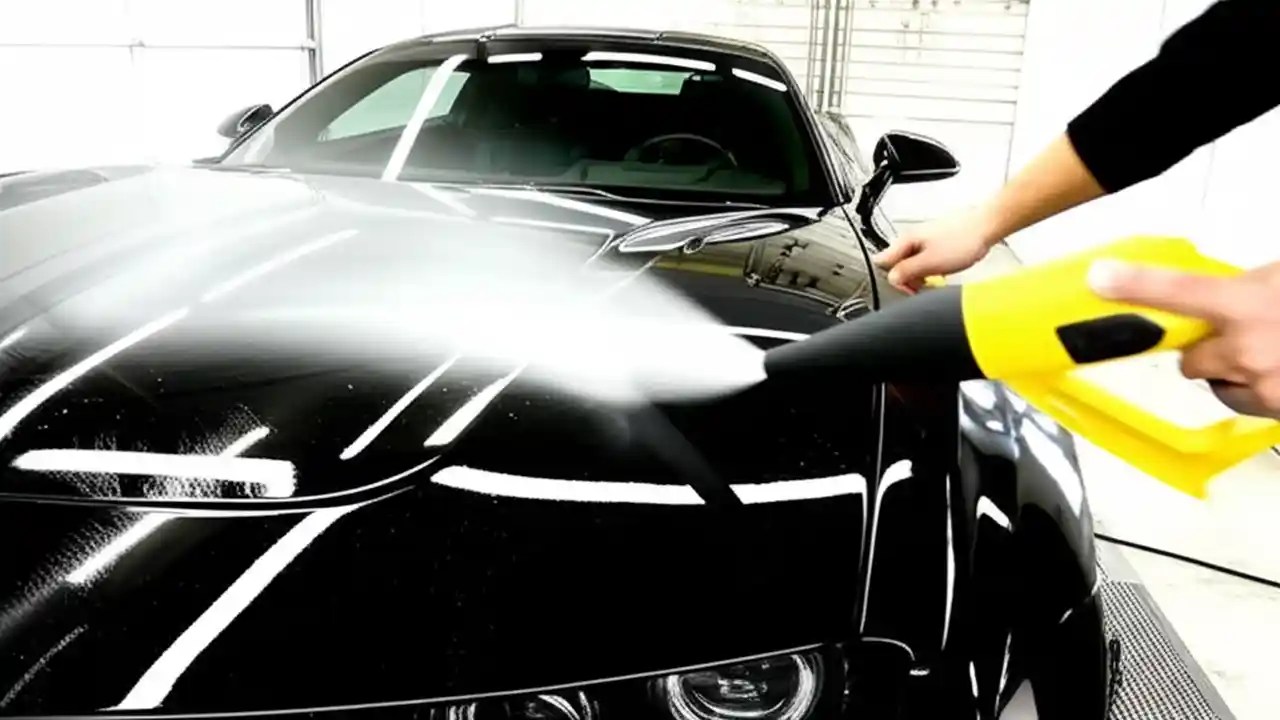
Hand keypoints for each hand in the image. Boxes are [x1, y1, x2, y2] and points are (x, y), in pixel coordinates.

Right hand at [871, 206, 1002, 292]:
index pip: (883, 263)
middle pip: (897, 265)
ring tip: (938, 277)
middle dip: (910, 279)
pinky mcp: (936, 243)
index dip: (894, 280)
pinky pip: (926, 260)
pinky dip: (932, 269)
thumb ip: (907, 272)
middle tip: (926, 284)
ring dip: (922, 275)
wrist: (986, 227)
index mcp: (905, 241)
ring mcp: (924, 240)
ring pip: (912, 263)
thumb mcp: (930, 263)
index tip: (910, 287)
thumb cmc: (963, 241)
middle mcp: (911, 239)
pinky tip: (944, 270)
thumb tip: (892, 280)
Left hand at [1088, 259, 1279, 417]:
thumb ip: (1242, 288)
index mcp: (1251, 304)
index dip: (1135, 285)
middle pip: (1189, 358)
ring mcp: (1260, 385)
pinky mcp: (1274, 410)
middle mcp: (1247, 348)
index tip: (1100, 278)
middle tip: (1238, 332)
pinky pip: (1245, 400)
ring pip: (1215, 382)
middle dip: (1205, 348)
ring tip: (1271, 351)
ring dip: (1231, 370)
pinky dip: (1257, 389)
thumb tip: (1213, 292)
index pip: (1180, 290)